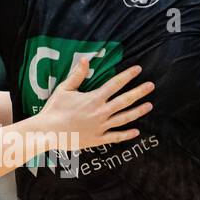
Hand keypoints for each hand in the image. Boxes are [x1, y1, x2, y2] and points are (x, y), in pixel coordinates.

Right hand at [34, 58, 152, 149]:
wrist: (47, 132)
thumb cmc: (54, 109)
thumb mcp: (64, 89)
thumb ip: (77, 75)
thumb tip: (86, 59)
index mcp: (93, 98)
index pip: (115, 84)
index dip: (127, 76)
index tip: (138, 69)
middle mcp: (100, 112)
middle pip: (124, 100)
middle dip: (139, 92)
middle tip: (151, 86)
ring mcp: (100, 127)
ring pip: (124, 118)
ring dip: (138, 112)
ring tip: (149, 106)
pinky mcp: (97, 139)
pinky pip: (115, 137)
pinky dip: (126, 135)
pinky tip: (136, 131)